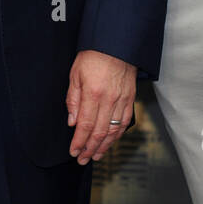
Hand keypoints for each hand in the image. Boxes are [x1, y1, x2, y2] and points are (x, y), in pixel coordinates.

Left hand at [66, 49, 135, 164]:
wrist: (116, 43)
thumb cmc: (93, 56)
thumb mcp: (75, 74)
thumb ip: (73, 99)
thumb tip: (72, 122)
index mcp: (93, 93)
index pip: (85, 125)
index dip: (79, 142)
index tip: (74, 152)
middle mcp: (109, 99)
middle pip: (99, 132)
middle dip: (90, 149)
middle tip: (83, 160)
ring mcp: (121, 100)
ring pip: (113, 130)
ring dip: (104, 146)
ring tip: (96, 156)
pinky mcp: (130, 98)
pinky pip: (124, 121)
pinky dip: (118, 134)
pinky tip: (111, 141)